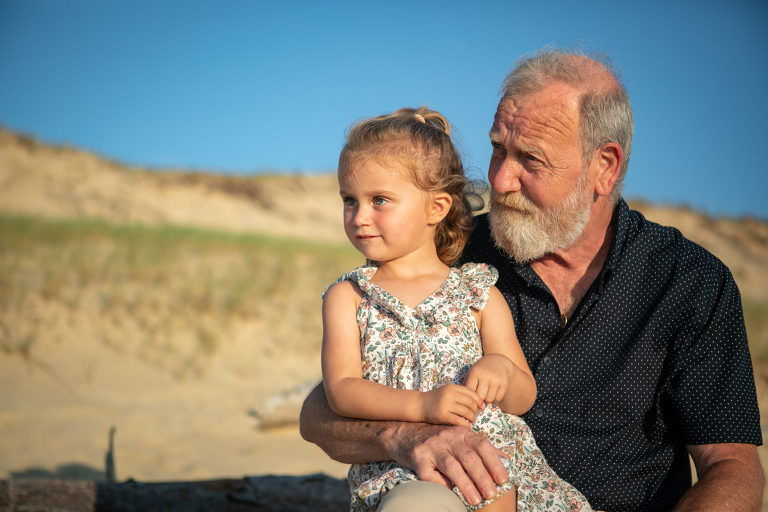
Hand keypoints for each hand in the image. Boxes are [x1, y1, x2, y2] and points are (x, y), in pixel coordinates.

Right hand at [387, 423, 508, 505]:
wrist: (405, 434)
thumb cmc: (439, 441)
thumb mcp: (460, 438)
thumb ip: (480, 448)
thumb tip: (505, 459)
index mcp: (462, 433)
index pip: (482, 445)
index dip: (494, 462)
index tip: (503, 479)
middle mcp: (448, 437)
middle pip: (468, 457)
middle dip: (482, 477)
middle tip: (491, 493)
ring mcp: (432, 447)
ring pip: (451, 466)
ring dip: (465, 484)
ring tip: (475, 500)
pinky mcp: (418, 458)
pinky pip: (430, 475)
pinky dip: (441, 485)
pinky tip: (449, 492)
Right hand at [421, 384, 482, 425]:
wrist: (419, 405)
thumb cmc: (435, 398)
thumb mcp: (447, 391)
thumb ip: (459, 394)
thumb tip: (477, 402)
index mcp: (451, 387)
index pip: (471, 392)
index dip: (478, 400)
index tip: (481, 406)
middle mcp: (449, 395)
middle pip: (470, 403)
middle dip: (475, 410)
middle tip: (475, 415)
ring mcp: (446, 405)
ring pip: (466, 412)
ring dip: (471, 418)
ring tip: (471, 420)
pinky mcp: (443, 416)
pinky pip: (459, 421)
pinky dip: (465, 424)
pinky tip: (467, 426)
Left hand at [465, 354, 512, 403]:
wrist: (498, 361)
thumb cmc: (481, 371)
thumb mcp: (472, 373)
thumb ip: (468, 386)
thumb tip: (471, 403)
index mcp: (475, 372)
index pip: (470, 391)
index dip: (470, 396)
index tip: (471, 397)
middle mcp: (486, 375)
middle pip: (480, 397)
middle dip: (479, 399)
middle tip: (480, 396)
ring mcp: (496, 379)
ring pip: (489, 399)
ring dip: (487, 400)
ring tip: (486, 394)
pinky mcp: (504, 383)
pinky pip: (498, 399)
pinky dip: (495, 399)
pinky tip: (493, 393)